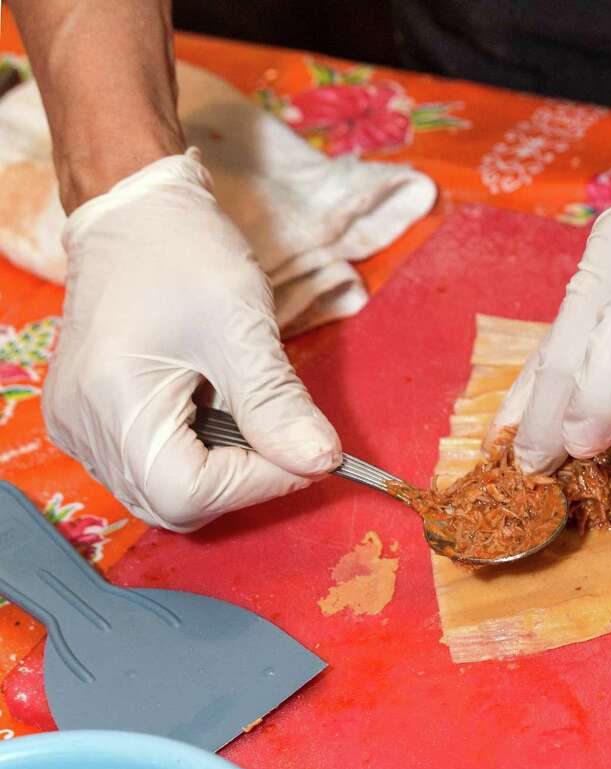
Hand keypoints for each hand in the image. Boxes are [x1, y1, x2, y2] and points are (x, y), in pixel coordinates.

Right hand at [43, 149, 340, 530]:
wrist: (136, 213)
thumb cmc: (183, 255)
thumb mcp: (243, 329)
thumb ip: (279, 404)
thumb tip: (322, 461)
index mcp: (113, 401)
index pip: (188, 493)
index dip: (257, 482)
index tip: (299, 449)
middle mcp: (83, 427)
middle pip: (175, 503)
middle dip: (242, 479)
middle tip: (275, 428)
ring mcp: (80, 429)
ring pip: (165, 494)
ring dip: (221, 468)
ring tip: (235, 406)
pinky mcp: (90, 425)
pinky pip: (151, 469)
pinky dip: (196, 455)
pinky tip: (208, 408)